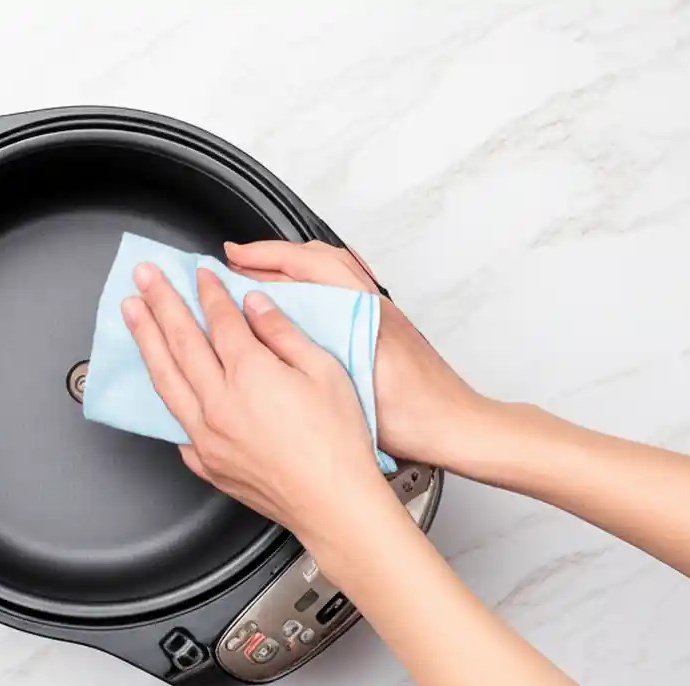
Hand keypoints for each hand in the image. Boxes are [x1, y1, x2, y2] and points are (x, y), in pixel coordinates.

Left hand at [121, 263, 409, 562]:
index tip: (200, 273)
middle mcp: (219, 403)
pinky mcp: (206, 462)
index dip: (209, 293)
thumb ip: (283, 333)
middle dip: (160, 302)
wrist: (335, 506)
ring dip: (146, 340)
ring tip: (132, 313)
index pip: (220, 321)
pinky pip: (175, 422)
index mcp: (250, 376)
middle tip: (144, 275)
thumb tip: (255, 305)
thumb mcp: (325, 372)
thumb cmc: (339, 444)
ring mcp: (207, 435)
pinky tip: (158, 380)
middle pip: (181, 341)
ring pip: (166, 379)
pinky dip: (164, 394)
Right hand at [225, 240, 486, 468]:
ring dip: (293, 264)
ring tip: (260, 273)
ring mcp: (379, 310)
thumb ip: (311, 352)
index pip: (307, 265)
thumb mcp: (350, 385)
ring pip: (331, 267)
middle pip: (317, 257)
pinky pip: (341, 283)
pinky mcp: (382, 323)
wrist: (456, 427)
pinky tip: (297, 297)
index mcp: (363, 311)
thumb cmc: (413, 417)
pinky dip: (313, 279)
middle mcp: (372, 302)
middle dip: (273, 254)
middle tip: (236, 261)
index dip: (265, 257)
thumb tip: (266, 321)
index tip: (233, 257)